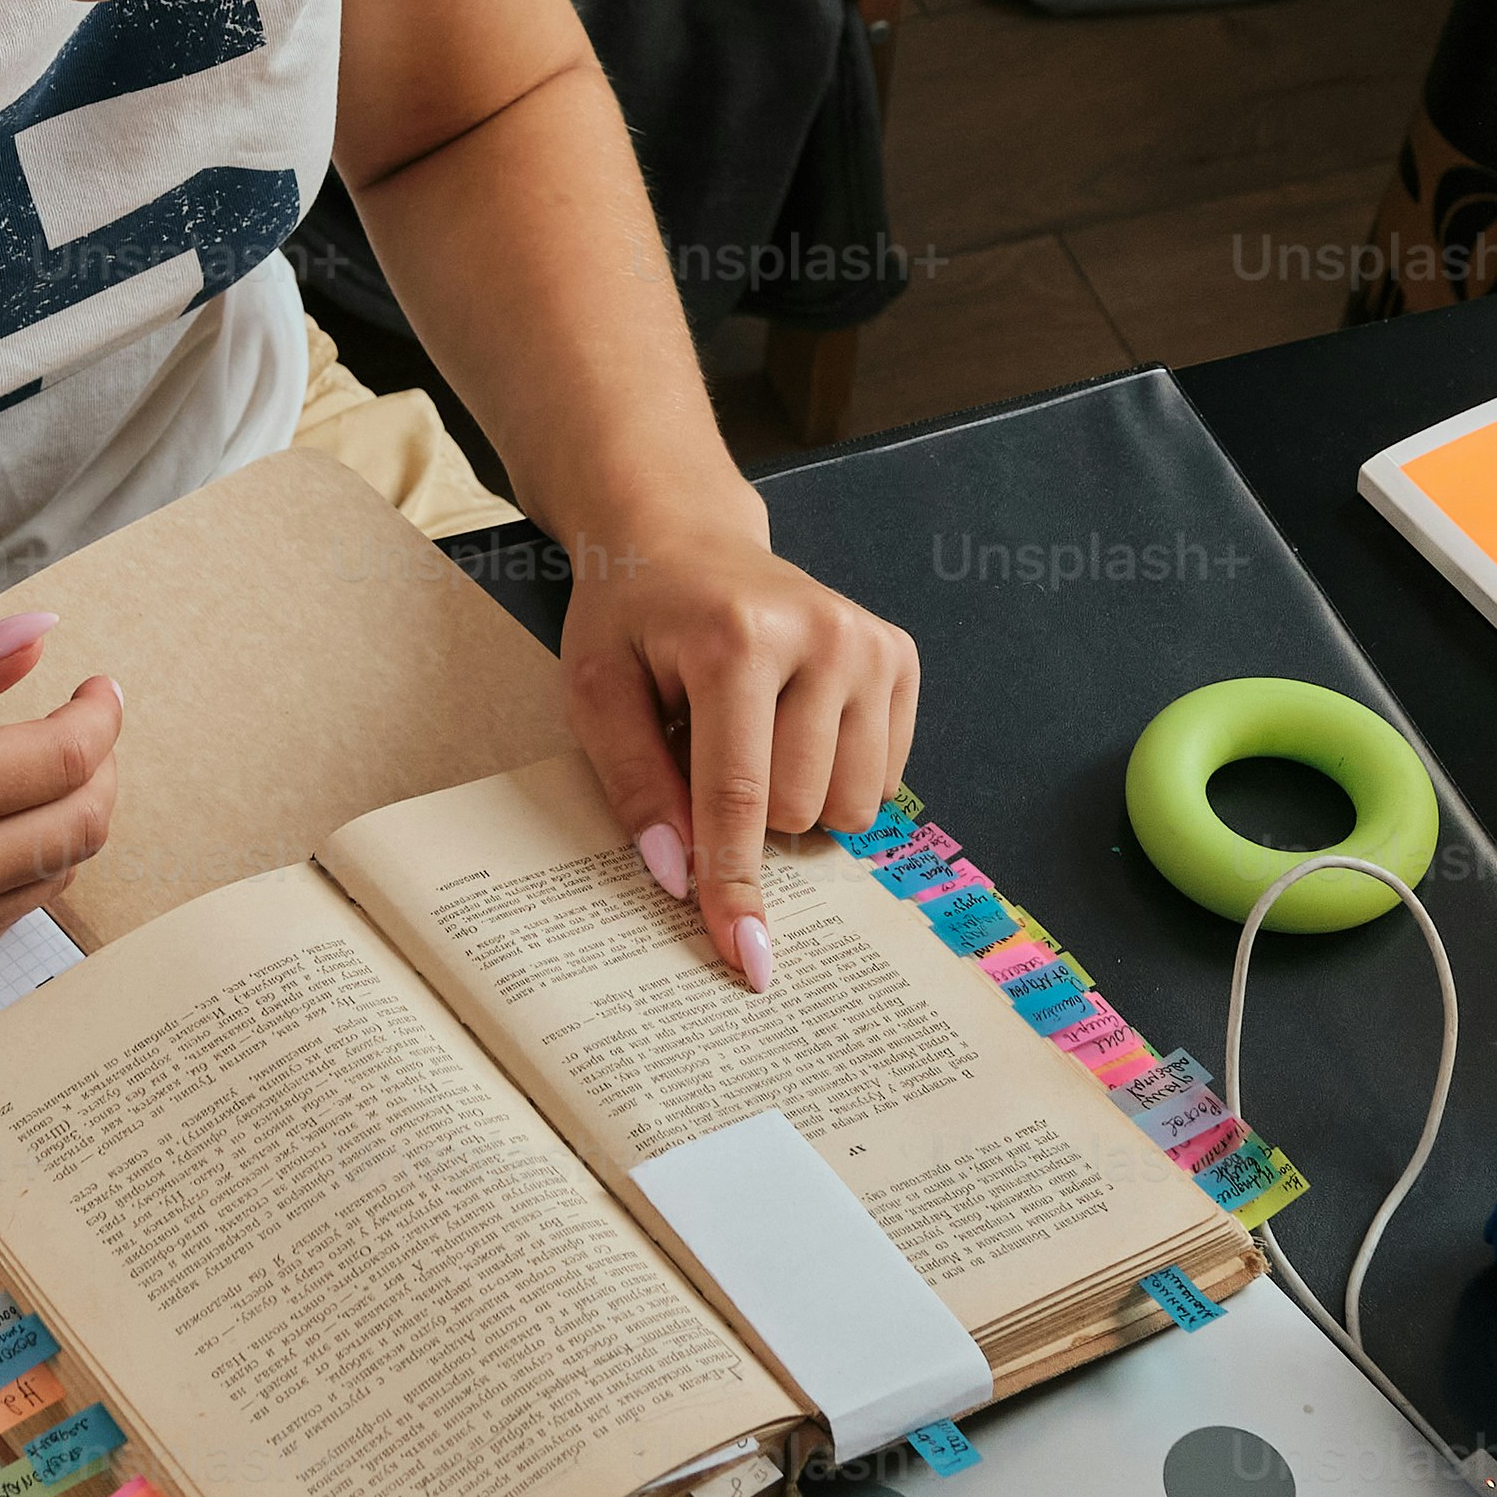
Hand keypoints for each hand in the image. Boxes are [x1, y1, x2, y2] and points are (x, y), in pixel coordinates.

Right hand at [0, 612, 119, 1003]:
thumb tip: (39, 636)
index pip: (66, 759)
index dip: (99, 718)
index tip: (98, 690)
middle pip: (81, 825)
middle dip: (100, 770)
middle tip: (82, 732)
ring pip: (53, 878)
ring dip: (65, 823)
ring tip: (34, 779)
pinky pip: (5, 921)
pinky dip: (17, 873)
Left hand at [554, 507, 915, 994]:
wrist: (684, 538)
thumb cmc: (633, 620)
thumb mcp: (597, 692)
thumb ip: (633, 785)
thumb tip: (677, 877)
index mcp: (736, 640)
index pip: (738, 797)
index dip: (734, 885)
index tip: (746, 957)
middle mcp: (820, 635)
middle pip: (799, 809)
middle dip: (747, 816)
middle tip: (706, 752)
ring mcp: (870, 643)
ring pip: (851, 805)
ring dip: (795, 799)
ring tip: (751, 735)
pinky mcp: (899, 655)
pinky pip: (884, 780)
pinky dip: (834, 777)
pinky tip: (793, 725)